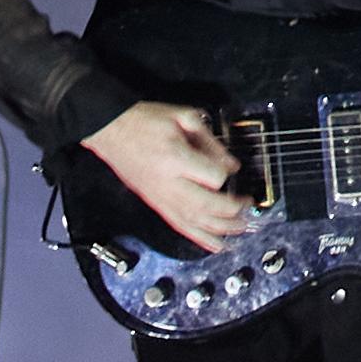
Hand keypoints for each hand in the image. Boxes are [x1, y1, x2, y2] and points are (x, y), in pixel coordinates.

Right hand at [84, 100, 256, 252]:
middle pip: (206, 207)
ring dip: (222, 230)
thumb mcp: (182, 117)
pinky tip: (216, 245)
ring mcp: (160, 198)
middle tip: (250, 207)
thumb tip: (231, 164)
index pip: (212, 177)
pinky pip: (180, 227)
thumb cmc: (144, 121)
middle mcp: (168, 184)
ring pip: (194, 222)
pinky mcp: (156, 205)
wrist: (111, 130)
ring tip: (242, 229)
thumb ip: (210, 140)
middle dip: (232, 211)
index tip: (233, 168)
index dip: (228, 174)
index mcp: (175, 158)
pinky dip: (201, 238)